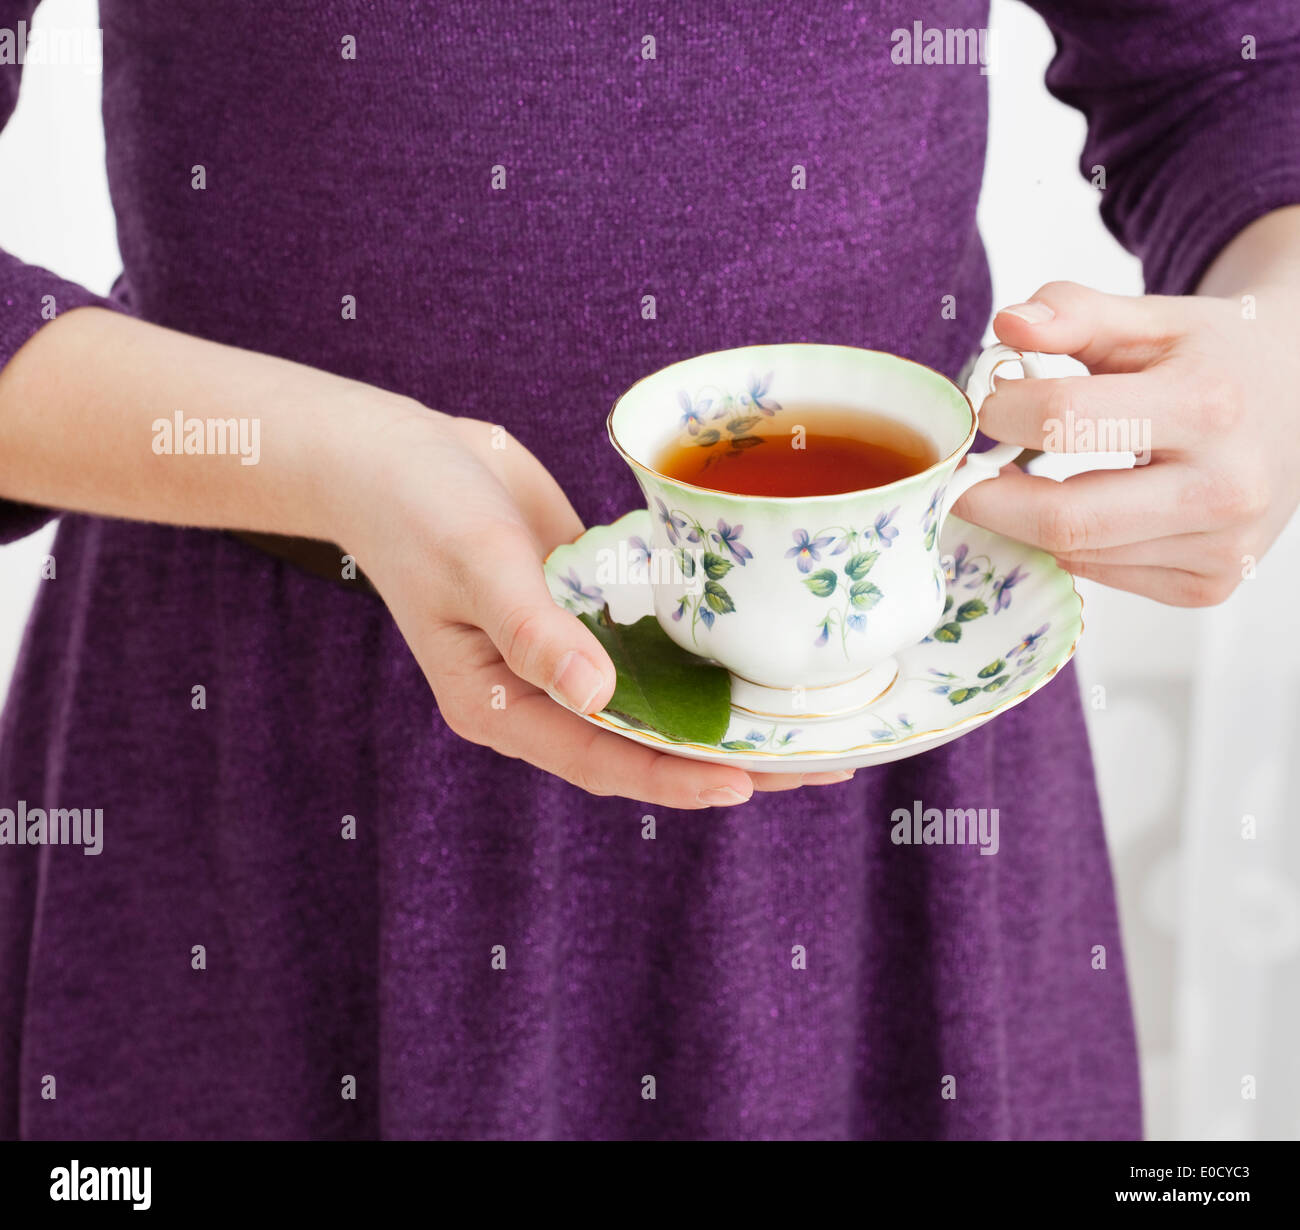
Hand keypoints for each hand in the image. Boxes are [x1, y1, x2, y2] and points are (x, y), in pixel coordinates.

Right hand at [329, 404, 854, 806]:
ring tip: (811, 719)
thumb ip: (534, 631)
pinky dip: (699, 656)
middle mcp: (537, 692)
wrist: (402, 456)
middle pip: (643, 742)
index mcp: (497, 704)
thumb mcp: (475, 564)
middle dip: (728, 756)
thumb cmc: (418, 507)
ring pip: (656, 700)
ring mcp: (565, 654)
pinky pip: (649, 647)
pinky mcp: (585, 613)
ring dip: (725, 711)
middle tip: (821, 760)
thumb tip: (600, 697)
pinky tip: (759, 655)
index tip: (747, 784)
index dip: (672, 776)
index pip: (598, 757)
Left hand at [954, 280, 1299, 605]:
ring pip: (1076, 555)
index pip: (1066, 421)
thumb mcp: (1155, 317)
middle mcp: (1225, 487)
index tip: (985, 402)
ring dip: (1026, 521)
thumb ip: (1075, 312)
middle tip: (958, 476)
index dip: (1003, 411)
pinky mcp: (1209, 586)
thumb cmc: (1217, 358)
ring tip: (1018, 479)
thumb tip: (1006, 326)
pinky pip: (1103, 575)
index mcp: (1209, 405)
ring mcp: (1222, 548)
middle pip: (1064, 519)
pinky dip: (1070, 545)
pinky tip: (1080, 506)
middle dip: (988, 499)